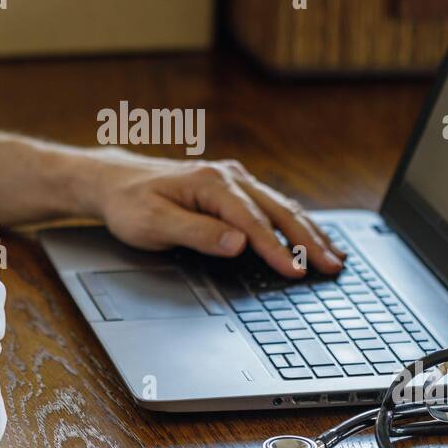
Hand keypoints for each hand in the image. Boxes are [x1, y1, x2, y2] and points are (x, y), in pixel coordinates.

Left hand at [90, 151, 344, 278]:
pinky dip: (295, 222)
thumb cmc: (129, 204)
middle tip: (332, 267)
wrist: (113, 182)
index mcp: (211, 182)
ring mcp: (233, 179)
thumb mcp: (155, 223)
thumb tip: (238, 243)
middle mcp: (228, 176)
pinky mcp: (234, 187)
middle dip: (307, 241)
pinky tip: (311, 234)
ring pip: (281, 206)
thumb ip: (198, 233)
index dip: (276, 250)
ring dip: (308, 231)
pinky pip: (272, 205)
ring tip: (333, 255)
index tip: (296, 272)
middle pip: (278, 211)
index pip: (253, 222)